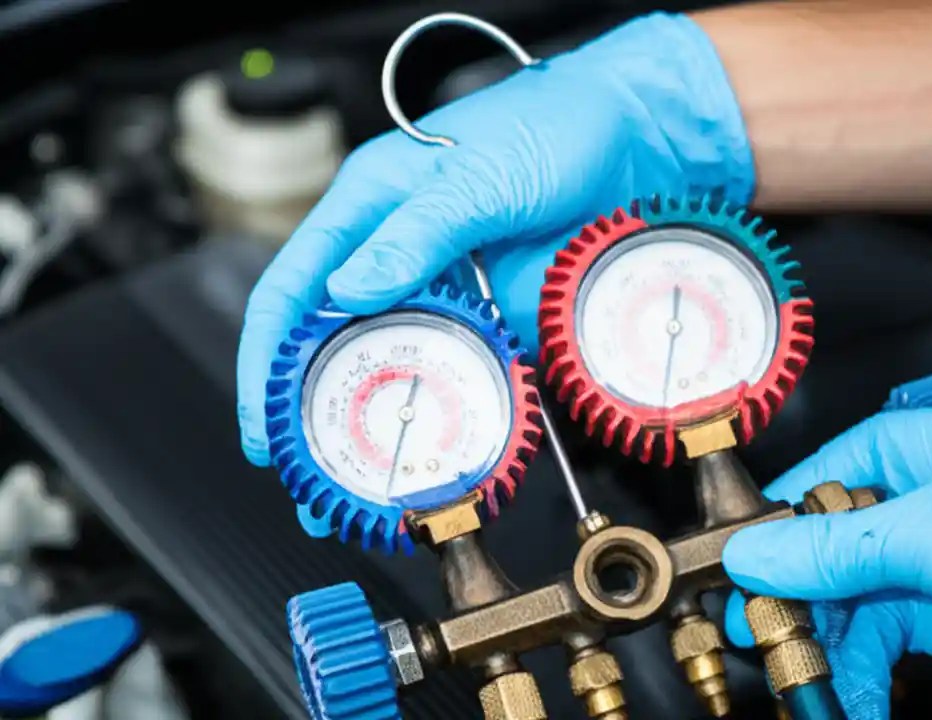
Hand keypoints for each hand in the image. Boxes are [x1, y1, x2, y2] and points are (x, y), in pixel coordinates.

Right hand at [235, 12, 752, 464]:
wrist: (645, 139)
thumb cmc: (557, 127)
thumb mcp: (479, 176)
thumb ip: (415, 234)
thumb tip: (349, 292)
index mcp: (371, 205)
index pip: (294, 289)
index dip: (267, 360)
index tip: (263, 427)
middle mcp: (400, 252)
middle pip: (335, 344)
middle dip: (313, 417)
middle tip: (307, 483)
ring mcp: (451, 292)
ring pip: (398, 369)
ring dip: (378, 430)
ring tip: (363, 493)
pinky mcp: (500, 318)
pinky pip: (468, 376)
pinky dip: (453, 416)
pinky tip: (442, 455)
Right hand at [722, 404, 931, 719]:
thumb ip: (835, 546)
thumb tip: (760, 549)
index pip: (855, 454)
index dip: (800, 494)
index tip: (752, 539)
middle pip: (856, 530)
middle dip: (807, 579)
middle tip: (762, 615)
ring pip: (874, 590)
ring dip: (835, 632)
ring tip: (805, 667)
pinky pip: (901, 634)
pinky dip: (871, 662)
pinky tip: (851, 689)